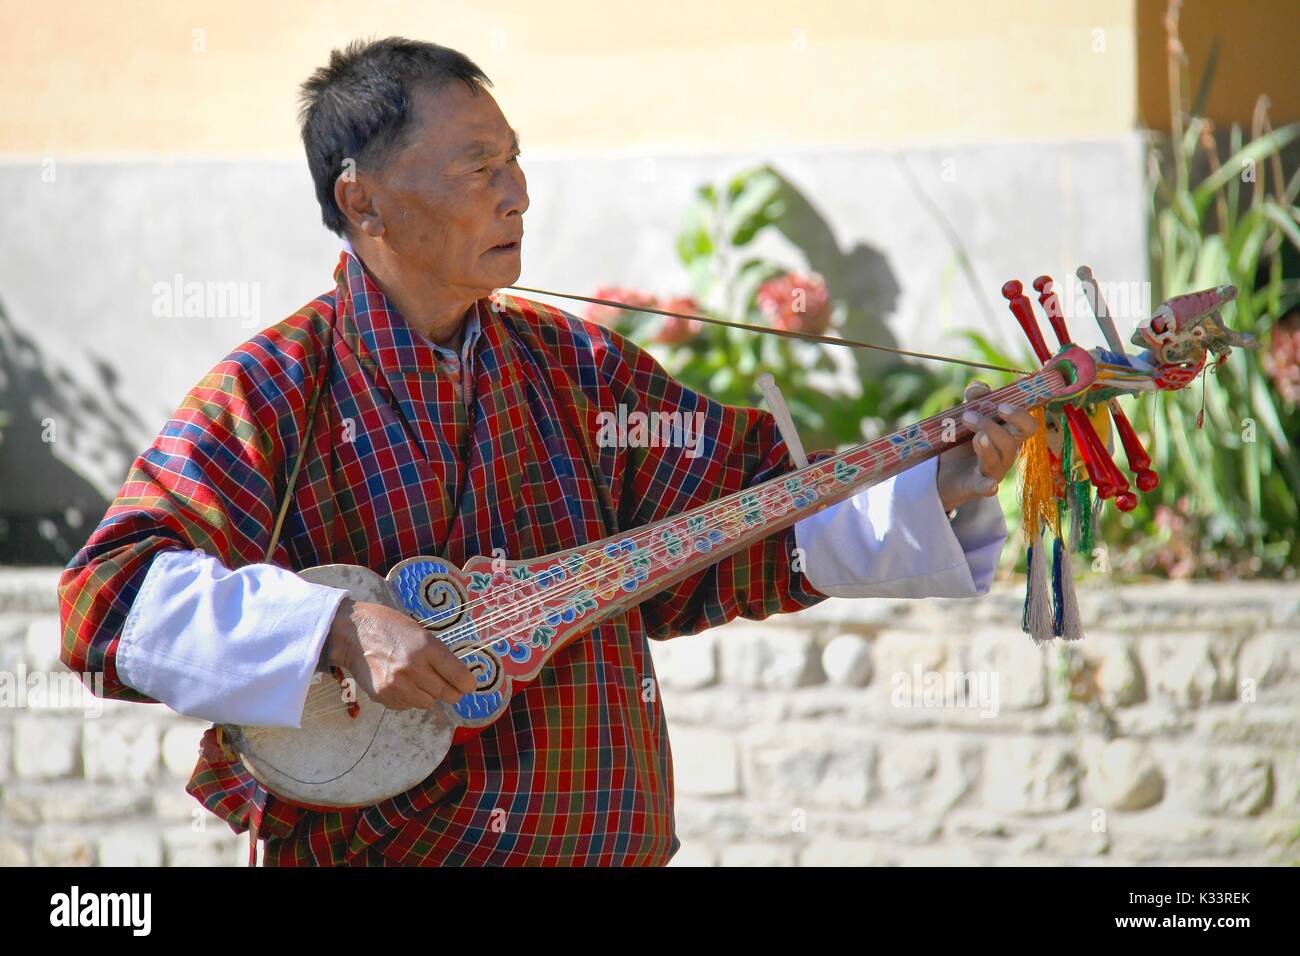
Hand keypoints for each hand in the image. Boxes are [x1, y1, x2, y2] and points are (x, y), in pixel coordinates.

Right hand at [326, 597, 477, 709]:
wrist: (351, 633)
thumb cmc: (389, 627)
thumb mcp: (420, 632)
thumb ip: (438, 655)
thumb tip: (459, 678)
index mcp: (426, 647)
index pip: (459, 677)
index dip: (468, 684)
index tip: (468, 685)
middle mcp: (413, 668)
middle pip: (448, 695)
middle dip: (451, 692)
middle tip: (447, 685)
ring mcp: (397, 685)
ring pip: (428, 703)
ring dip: (428, 695)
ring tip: (417, 679)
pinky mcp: (384, 696)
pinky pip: (407, 705)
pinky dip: (408, 698)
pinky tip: (399, 682)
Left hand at [936, 380, 1038, 511]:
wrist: (945, 473)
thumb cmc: (965, 441)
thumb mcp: (969, 416)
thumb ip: (975, 399)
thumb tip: (978, 388)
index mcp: (1008, 435)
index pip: (1027, 426)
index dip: (1019, 416)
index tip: (1001, 405)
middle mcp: (1005, 454)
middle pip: (1012, 442)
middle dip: (994, 427)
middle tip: (970, 415)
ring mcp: (992, 471)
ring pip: (997, 460)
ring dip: (984, 444)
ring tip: (968, 433)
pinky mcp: (975, 486)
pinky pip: (985, 487)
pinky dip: (988, 486)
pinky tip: (991, 486)